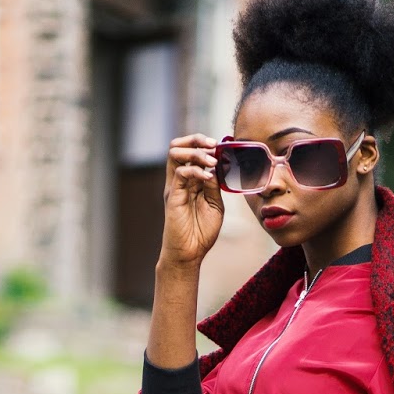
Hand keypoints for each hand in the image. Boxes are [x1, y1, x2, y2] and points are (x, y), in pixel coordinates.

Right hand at [159, 134, 223, 267]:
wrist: (189, 253)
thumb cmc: (201, 232)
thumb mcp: (215, 205)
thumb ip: (215, 186)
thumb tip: (216, 166)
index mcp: (190, 180)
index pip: (191, 151)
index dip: (205, 144)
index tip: (220, 147)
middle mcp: (179, 179)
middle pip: (178, 145)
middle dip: (196, 139)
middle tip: (213, 145)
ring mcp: (174, 186)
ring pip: (175, 153)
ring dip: (195, 152)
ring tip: (211, 160)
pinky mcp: (172, 195)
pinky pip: (180, 172)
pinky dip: (195, 170)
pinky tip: (208, 178)